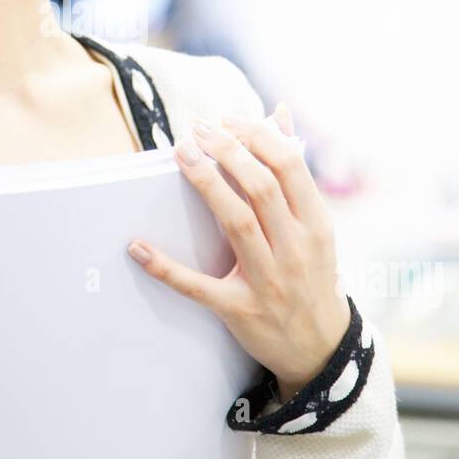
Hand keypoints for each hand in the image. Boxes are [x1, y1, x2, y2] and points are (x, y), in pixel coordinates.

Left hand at [127, 101, 350, 401]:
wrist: (320, 347)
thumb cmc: (313, 273)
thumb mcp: (315, 224)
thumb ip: (293, 170)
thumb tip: (277, 111)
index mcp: (316, 224)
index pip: (289, 166)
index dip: (256, 136)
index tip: (226, 121)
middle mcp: (296, 249)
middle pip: (260, 188)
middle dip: (226, 152)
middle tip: (196, 129)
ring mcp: (269, 281)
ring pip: (237, 223)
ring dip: (206, 184)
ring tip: (181, 153)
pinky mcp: (239, 309)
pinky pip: (198, 286)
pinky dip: (166, 267)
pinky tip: (138, 246)